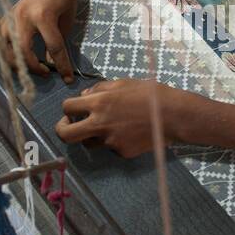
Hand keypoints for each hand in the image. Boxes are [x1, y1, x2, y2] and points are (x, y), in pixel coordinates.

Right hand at [0, 0, 78, 81]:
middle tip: (45, 73)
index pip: (53, 47)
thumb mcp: (67, 18)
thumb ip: (59, 41)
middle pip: (23, 51)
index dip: (62, 65)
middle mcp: (23, 16)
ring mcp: (11, 15)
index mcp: (43, 15)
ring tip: (25, 68)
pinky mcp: (5, 15)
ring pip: (5, 46)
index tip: (67, 78)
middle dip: (33, 67)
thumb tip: (51, 63)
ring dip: (14, 62)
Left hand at [56, 79, 176, 157]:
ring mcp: (110, 141)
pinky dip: (114, 141)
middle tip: (68, 127)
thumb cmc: (150, 93)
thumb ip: (100, 89)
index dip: (67, 109)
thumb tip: (84, 96)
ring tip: (108, 126)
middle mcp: (100, 124)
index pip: (67, 108)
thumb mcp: (123, 83)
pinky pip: (110, 147)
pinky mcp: (121, 152)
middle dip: (62, 130)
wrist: (173, 115)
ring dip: (91, 136)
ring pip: (88, 143)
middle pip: (66, 135)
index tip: (72, 111)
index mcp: (99, 102)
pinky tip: (129, 132)